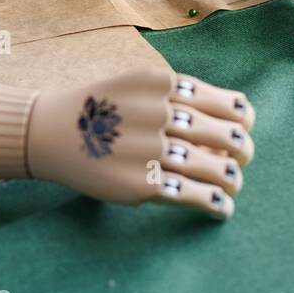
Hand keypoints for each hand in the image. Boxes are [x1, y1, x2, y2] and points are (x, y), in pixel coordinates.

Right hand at [28, 69, 254, 218]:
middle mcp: (162, 114)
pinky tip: (222, 208)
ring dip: (232, 180)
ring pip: (216, 168)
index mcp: (165, 85)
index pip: (229, 105)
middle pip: (228, 137)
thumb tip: (234, 118)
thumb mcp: (139, 84)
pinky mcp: (142, 185)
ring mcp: (152, 150)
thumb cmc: (103, 108)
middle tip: (241, 158)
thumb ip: (180, 94)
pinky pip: (193, 196)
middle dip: (242, 151)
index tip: (242, 129)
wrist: (50, 131)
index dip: (243, 121)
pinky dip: (216, 203)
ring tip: (232, 185)